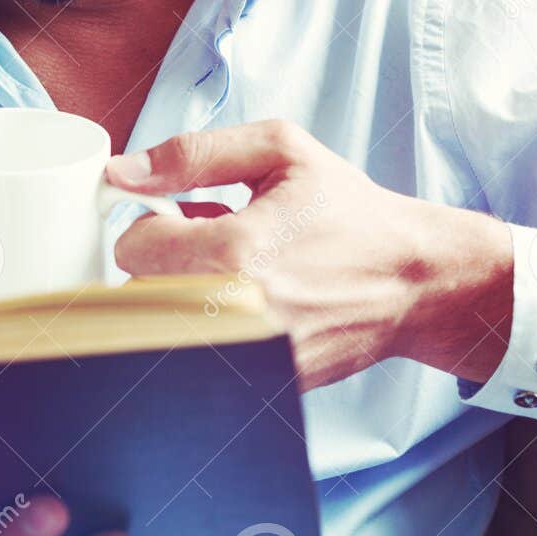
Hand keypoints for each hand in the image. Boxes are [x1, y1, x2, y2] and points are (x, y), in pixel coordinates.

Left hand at [106, 120, 515, 389]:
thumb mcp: (280, 152)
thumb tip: (124, 172)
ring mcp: (248, 357)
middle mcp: (237, 314)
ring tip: (231, 273)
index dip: (151, 223)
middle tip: (209, 242)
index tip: (179, 216)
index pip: (133, 246)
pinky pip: (199, 353)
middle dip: (164, 262)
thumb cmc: (350, 214)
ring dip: (181, 297)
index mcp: (237, 252)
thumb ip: (193, 155)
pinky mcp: (259, 383)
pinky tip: (248, 305)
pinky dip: (211, 328)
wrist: (411, 280)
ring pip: (164, 328)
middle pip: (141, 292)